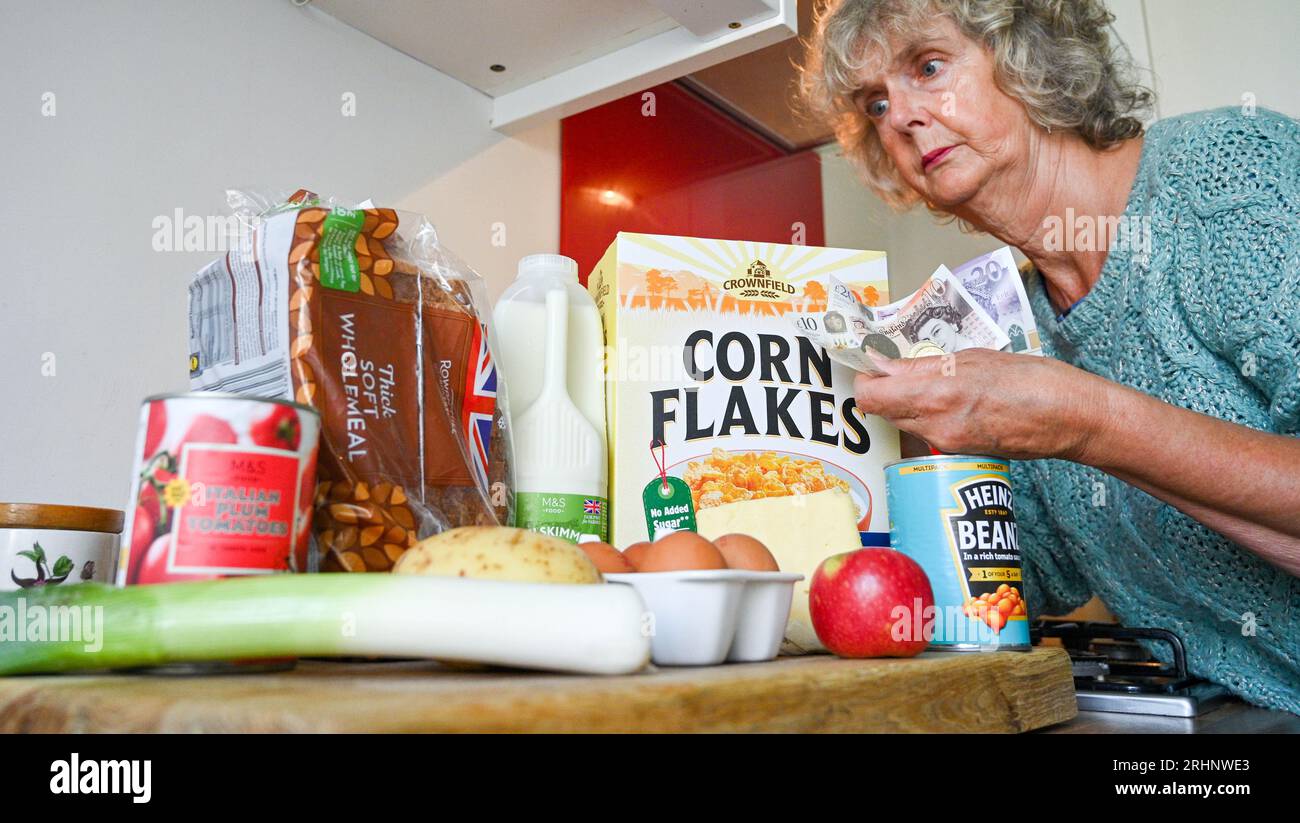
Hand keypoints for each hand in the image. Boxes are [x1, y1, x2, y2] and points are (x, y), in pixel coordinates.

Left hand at [853, 348, 1109, 460]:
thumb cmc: (1031, 379)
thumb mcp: (972, 358)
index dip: (865, 379)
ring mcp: (947, 444)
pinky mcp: (959, 454)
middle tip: (899, 370)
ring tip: (934, 384)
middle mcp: (936, 425)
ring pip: (904, 422)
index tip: (872, 366)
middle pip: (883, 411)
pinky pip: (927, 433)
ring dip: (906, 404)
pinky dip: (928, 417)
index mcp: (937, 394)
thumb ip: (922, 366)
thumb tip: (884, 364)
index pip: (871, 397)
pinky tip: (953, 402)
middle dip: (885, 390)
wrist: (1069, 417)